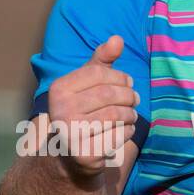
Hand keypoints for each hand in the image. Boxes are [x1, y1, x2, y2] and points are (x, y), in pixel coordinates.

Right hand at [45, 36, 138, 176]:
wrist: (69, 155)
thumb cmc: (82, 112)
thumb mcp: (87, 85)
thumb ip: (101, 62)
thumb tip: (118, 39)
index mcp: (58, 89)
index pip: (98, 72)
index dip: (119, 76)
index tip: (128, 83)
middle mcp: (60, 111)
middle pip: (109, 94)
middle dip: (129, 96)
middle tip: (134, 100)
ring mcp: (71, 134)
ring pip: (116, 115)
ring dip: (130, 114)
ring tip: (131, 115)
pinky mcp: (85, 154)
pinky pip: (118, 136)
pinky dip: (128, 132)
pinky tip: (124, 130)